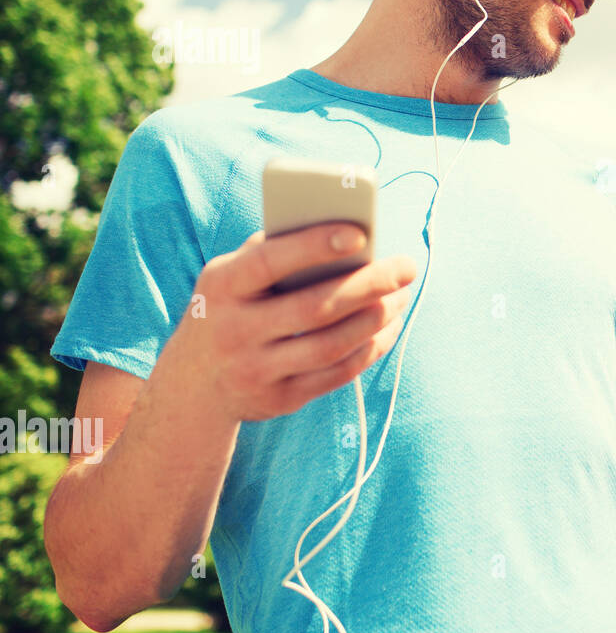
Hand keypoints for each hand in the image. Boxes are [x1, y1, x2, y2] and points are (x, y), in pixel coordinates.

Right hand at [161, 223, 417, 423]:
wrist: (192, 385)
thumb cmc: (229, 308)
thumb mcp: (231, 276)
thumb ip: (276, 251)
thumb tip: (347, 232)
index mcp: (222, 286)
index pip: (270, 261)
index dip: (315, 246)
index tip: (361, 234)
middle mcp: (234, 331)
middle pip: (314, 308)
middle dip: (369, 286)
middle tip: (407, 267)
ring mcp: (255, 370)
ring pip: (331, 346)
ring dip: (376, 319)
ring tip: (401, 296)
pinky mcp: (279, 400)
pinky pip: (337, 374)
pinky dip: (371, 348)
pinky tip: (389, 327)